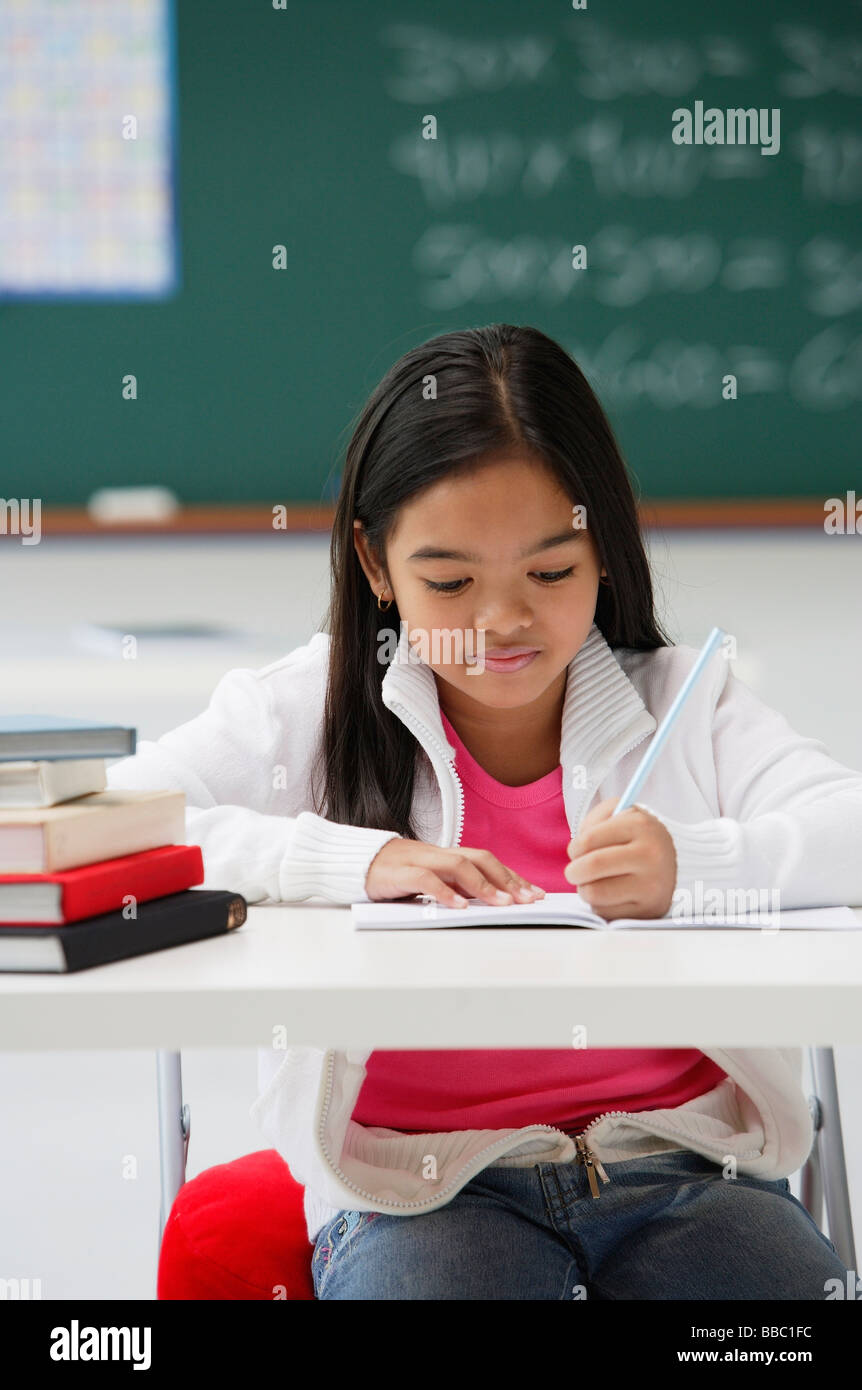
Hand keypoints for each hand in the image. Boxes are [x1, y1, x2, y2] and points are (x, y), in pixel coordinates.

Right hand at [365, 838, 545, 908]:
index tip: (535, 893)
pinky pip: (425, 879)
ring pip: (457, 866)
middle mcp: (437, 854)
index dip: (512, 876)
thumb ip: (454, 886)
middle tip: (528, 900)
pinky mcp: (398, 872)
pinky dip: (444, 892)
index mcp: (446, 856)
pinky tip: (460, 907)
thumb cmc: (394, 873)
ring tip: (502, 904)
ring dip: (483, 885)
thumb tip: (488, 902)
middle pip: (479, 859)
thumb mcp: (430, 880)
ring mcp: (418, 860)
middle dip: (506, 879)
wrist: (353, 861)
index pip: (486, 861)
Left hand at [564, 798, 675, 919]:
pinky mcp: (650, 910)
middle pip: (592, 866)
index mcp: (642, 827)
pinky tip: (612, 894)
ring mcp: (653, 886)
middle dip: (574, 871)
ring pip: (594, 893)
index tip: (576, 851)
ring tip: (595, 881)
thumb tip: (579, 847)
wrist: (668, 862)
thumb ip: (594, 820)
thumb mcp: (619, 812)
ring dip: (585, 888)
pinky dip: (600, 905)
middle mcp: (652, 856)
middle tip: (575, 871)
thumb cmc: (634, 836)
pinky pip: (605, 912)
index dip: (574, 848)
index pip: (588, 840)